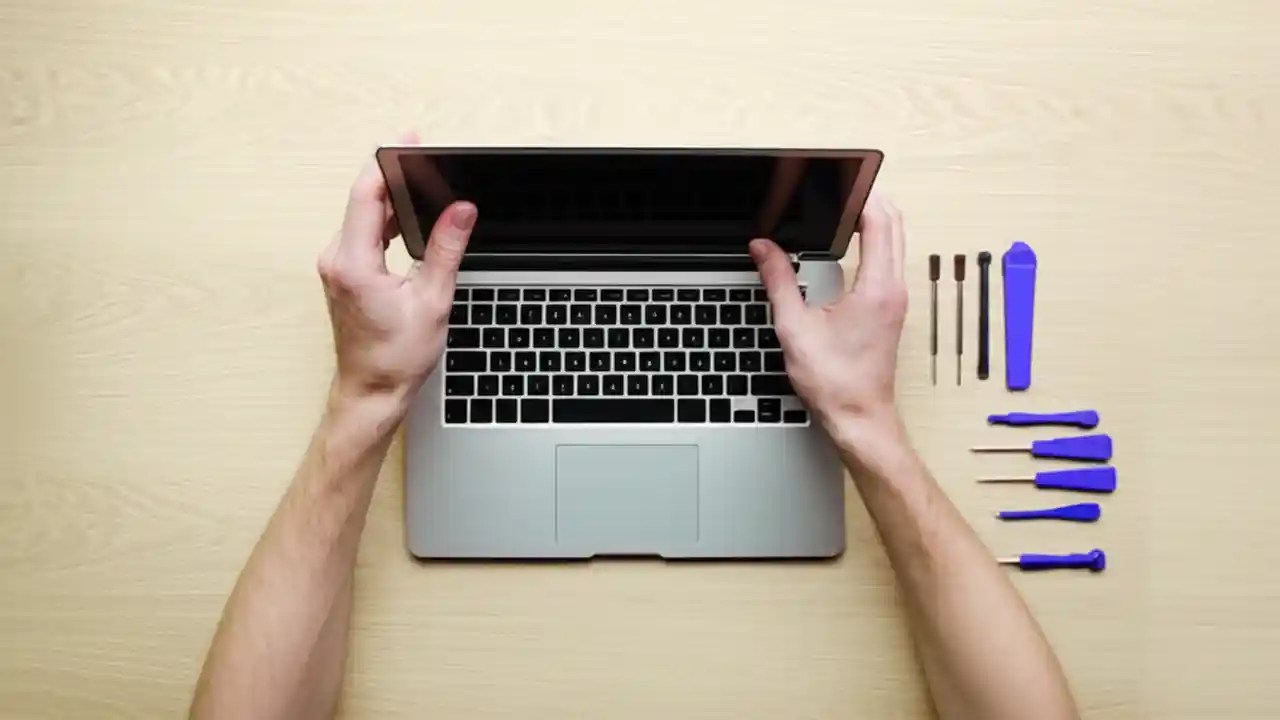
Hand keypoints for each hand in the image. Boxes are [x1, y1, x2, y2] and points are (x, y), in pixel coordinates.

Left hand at [317, 149, 475, 410]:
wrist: (372, 391)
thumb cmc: (396, 357)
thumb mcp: (432, 300)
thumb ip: (446, 249)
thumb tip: (461, 211)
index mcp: (354, 263)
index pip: (366, 194)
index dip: (388, 162)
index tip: (409, 141)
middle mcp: (337, 259)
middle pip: (363, 200)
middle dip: (396, 178)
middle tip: (428, 163)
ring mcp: (336, 266)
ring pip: (362, 216)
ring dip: (391, 201)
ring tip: (425, 189)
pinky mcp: (343, 272)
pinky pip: (361, 233)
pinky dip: (384, 221)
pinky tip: (408, 221)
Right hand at [749, 194, 906, 446]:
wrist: (860, 419)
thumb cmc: (835, 383)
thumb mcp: (795, 327)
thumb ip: (778, 281)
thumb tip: (763, 248)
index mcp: (877, 289)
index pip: (880, 222)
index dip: (861, 195)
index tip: (840, 181)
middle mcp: (894, 290)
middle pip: (895, 224)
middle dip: (870, 200)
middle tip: (840, 187)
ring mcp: (896, 300)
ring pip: (895, 241)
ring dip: (874, 220)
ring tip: (842, 209)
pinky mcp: (890, 309)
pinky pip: (889, 261)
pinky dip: (874, 242)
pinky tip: (848, 246)